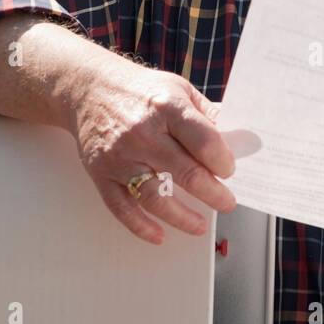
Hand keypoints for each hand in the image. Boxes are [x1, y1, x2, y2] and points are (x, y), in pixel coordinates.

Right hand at [66, 56, 236, 243]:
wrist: (88, 88)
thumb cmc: (139, 90)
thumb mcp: (178, 88)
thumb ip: (206, 115)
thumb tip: (235, 141)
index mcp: (167, 107)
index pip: (204, 141)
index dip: (223, 161)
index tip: (228, 170)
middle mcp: (142, 133)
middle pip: (185, 172)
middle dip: (213, 193)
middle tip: (226, 202)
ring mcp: (120, 156)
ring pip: (154, 197)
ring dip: (181, 217)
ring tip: (199, 226)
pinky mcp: (101, 172)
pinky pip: (121, 207)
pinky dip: (140, 226)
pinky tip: (158, 235)